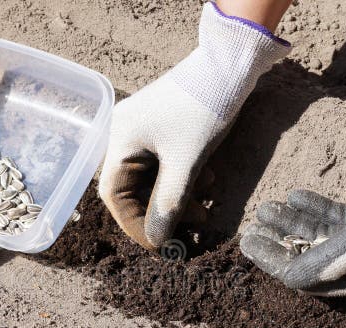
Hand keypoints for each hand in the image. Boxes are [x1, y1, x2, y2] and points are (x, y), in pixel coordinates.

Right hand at [99, 2, 288, 249]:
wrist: (230, 64)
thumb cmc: (204, 108)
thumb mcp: (188, 162)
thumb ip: (169, 203)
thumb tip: (157, 241)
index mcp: (120, 141)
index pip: (115, 196)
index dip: (135, 225)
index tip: (160, 245)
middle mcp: (124, 137)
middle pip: (133, 190)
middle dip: (163, 212)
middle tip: (191, 228)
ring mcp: (143, 133)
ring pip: (152, 180)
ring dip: (178, 199)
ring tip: (206, 207)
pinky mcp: (162, 131)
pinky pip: (165, 166)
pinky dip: (184, 181)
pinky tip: (208, 183)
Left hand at [240, 95, 345, 295]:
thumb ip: (324, 260)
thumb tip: (288, 280)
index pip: (308, 279)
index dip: (275, 263)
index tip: (249, 245)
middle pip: (310, 258)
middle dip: (278, 244)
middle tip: (247, 229)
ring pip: (321, 235)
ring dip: (292, 222)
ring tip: (263, 208)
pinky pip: (336, 219)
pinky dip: (315, 208)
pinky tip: (293, 195)